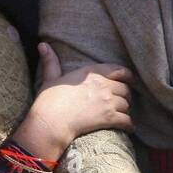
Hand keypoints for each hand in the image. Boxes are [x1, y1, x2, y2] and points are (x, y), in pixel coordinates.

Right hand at [11, 44, 133, 160]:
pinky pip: (127, 120)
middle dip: (126, 96)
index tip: (130, 80)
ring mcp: (108, 102)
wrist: (51, 122)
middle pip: (125, 89)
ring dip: (126, 110)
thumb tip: (42, 45)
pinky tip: (128, 127)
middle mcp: (103, 85)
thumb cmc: (49, 101)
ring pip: (127, 105)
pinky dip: (129, 124)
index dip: (128, 76)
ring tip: (122, 114)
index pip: (119, 70)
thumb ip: (51, 62)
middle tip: (122, 101)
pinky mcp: (109, 117)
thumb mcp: (50, 78)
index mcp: (91, 74)